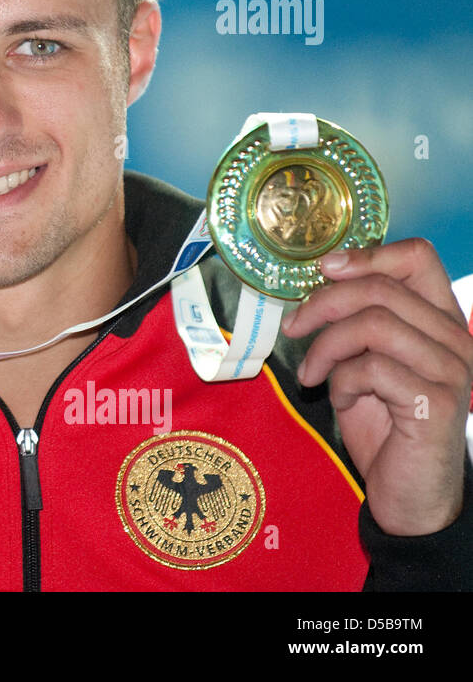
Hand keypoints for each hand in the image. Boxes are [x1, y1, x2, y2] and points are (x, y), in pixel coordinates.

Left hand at [282, 239, 472, 534]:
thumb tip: (318, 280)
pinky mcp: (436, 403)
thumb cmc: (383, 424)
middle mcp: (456, 340)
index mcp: (439, 321)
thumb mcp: (363, 362)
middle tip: (293, 328)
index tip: (323, 269)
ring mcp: (452, 371)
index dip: (367, 254)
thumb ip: (355, 322)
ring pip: (374, 324)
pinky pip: (372, 369)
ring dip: (327, 346)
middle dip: (323, 303)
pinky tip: (339, 399)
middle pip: (382, 288)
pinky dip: (341, 381)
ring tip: (313, 373)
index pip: (418, 257)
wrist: (408, 494)